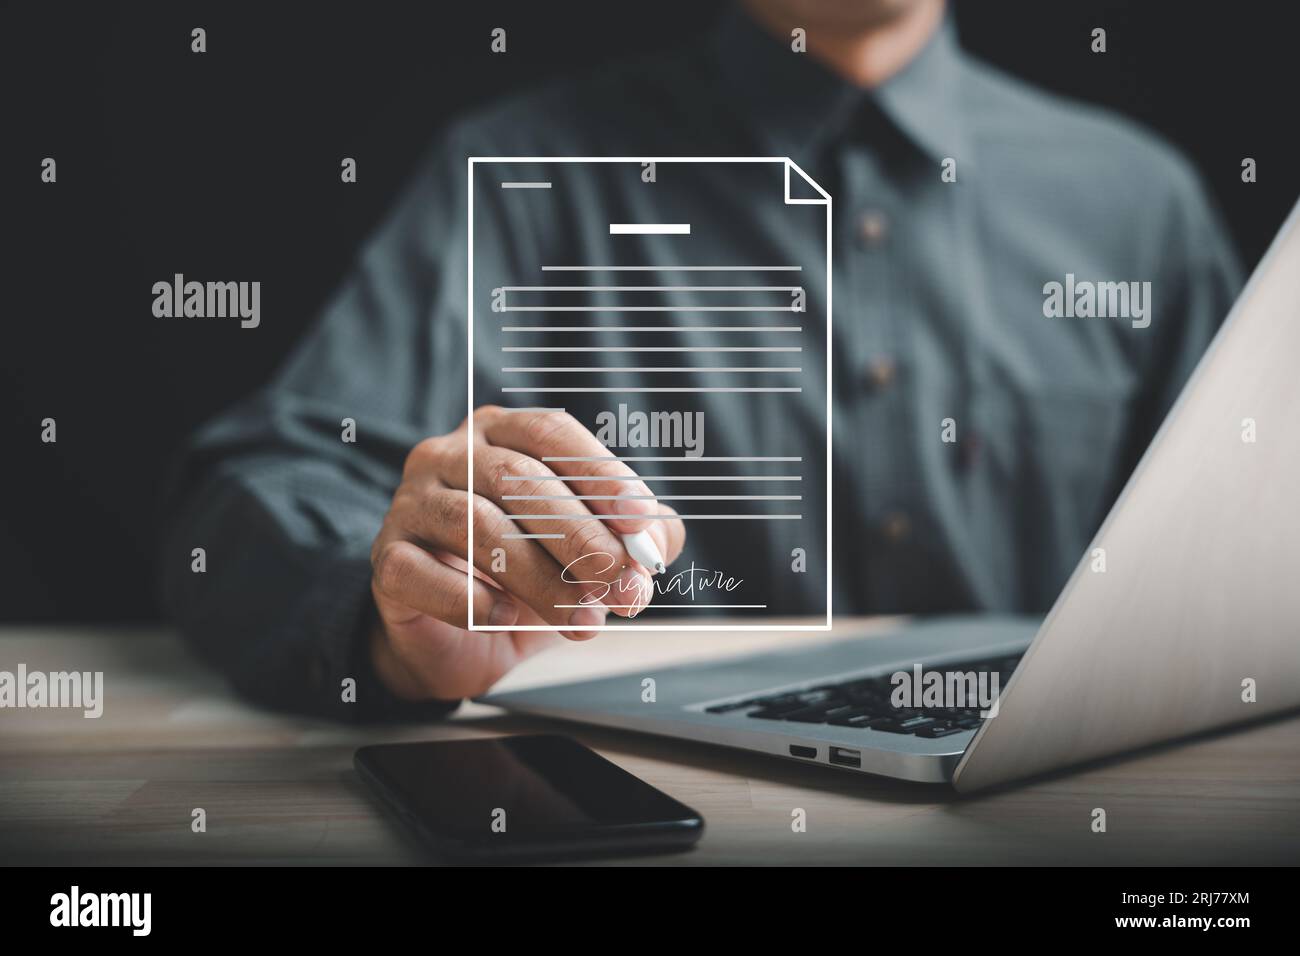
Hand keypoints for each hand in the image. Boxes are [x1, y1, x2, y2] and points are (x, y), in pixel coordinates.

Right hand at [367, 406, 686, 699]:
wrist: (457, 640)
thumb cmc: (527, 576)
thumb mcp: (588, 553)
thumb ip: (630, 540)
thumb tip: (659, 545)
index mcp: (502, 433)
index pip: (553, 435)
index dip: (600, 474)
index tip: (641, 521)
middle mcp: (449, 455)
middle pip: (520, 480)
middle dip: (580, 535)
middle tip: (620, 581)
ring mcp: (410, 503)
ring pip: (477, 526)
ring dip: (540, 577)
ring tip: (583, 618)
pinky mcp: (386, 559)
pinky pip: (422, 573)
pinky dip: (471, 601)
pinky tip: (506, 621)